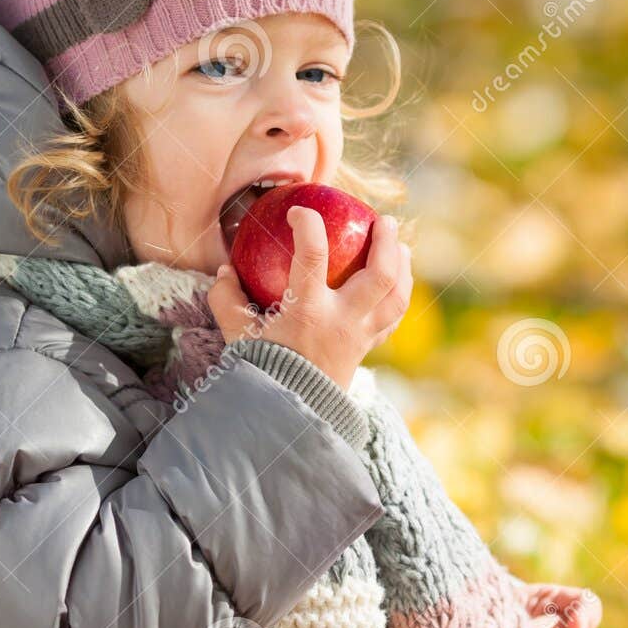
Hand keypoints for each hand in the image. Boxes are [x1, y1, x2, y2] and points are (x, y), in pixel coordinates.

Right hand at [207, 208, 410, 390]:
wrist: (288, 415)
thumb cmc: (260, 371)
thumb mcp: (236, 335)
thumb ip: (226, 299)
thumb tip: (225, 270)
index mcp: (307, 312)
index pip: (312, 255)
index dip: (308, 225)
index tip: (300, 212)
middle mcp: (341, 321)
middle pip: (379, 276)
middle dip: (385, 243)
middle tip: (382, 220)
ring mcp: (359, 337)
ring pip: (396, 298)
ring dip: (402, 267)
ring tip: (400, 245)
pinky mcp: (366, 349)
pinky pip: (392, 320)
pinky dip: (399, 296)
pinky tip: (397, 282)